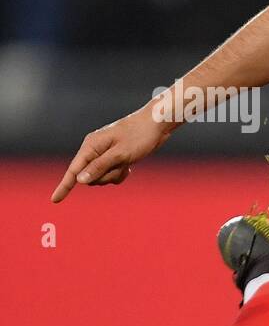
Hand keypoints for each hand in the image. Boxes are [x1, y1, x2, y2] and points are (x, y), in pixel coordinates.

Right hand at [51, 106, 172, 202]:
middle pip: (90, 177)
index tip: (54, 200)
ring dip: (115, 175)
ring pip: (102, 177)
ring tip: (127, 162)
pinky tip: (129, 166)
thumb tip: (80, 180)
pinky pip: (112, 175)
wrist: (156, 124)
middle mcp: (94, 150)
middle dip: (105, 177)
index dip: (64, 186)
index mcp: (91, 146)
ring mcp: (104, 154)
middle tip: (121, 164)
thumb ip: (100, 167)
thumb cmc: (139, 136)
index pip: (73, 170)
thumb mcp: (120, 154)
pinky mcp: (114, 158)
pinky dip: (120, 174)